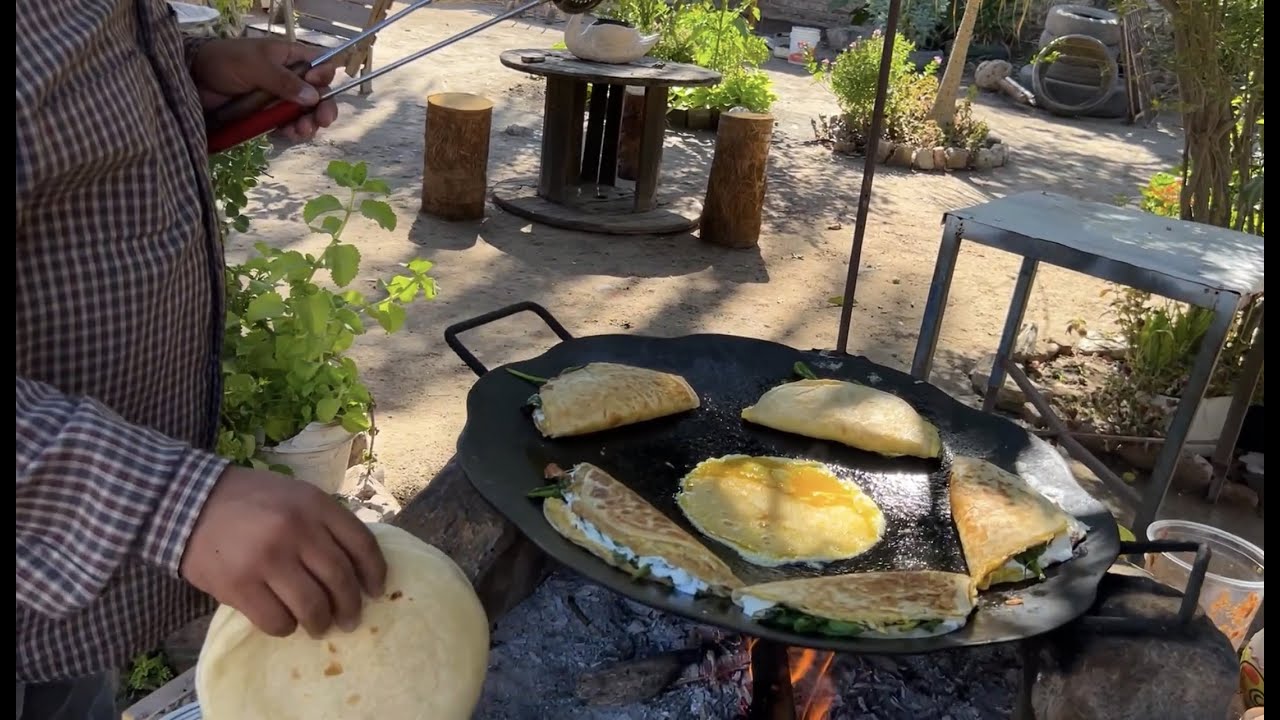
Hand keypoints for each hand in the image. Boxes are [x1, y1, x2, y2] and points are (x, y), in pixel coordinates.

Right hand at [181, 466, 387, 637]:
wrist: (187, 502)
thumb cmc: (248, 501)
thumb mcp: (295, 496)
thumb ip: (324, 523)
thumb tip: (356, 565)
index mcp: (315, 505)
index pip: (362, 545)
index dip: (375, 573)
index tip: (376, 591)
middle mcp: (296, 530)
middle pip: (340, 580)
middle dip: (350, 607)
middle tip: (349, 619)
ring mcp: (268, 560)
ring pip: (313, 607)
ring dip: (321, 623)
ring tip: (319, 626)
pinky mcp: (239, 586)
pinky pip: (277, 622)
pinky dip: (287, 628)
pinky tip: (285, 622)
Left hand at [190, 38, 339, 141]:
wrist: (193, 81)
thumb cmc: (224, 62)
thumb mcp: (255, 66)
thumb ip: (284, 81)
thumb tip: (313, 97)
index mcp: (290, 57)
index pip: (320, 66)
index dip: (323, 78)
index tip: (315, 88)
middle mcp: (289, 78)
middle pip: (319, 94)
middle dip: (323, 109)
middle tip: (323, 121)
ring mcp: (279, 98)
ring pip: (306, 113)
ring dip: (309, 124)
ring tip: (301, 131)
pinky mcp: (268, 116)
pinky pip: (288, 125)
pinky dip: (293, 132)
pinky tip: (290, 134)